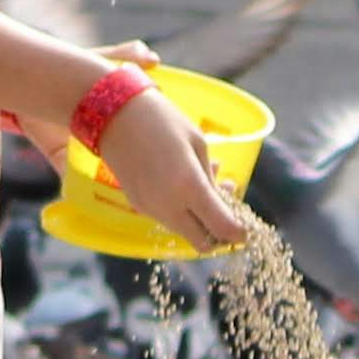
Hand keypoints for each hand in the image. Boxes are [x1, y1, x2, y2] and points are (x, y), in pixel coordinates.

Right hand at [97, 78, 252, 254]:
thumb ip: (210, 178)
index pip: (222, 228)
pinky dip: (181, 212)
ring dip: (199, 221)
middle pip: (202, 243)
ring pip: (184, 232)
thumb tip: (222, 199)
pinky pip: (167, 219)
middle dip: (218, 235)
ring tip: (206, 188)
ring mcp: (151, 209)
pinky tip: (183, 185)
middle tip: (227, 213)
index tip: (246, 230)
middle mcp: (169, 206)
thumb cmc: (162, 121)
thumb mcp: (197, 143)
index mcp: (189, 187)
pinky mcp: (138, 206)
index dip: (238, 234)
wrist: (113, 115)